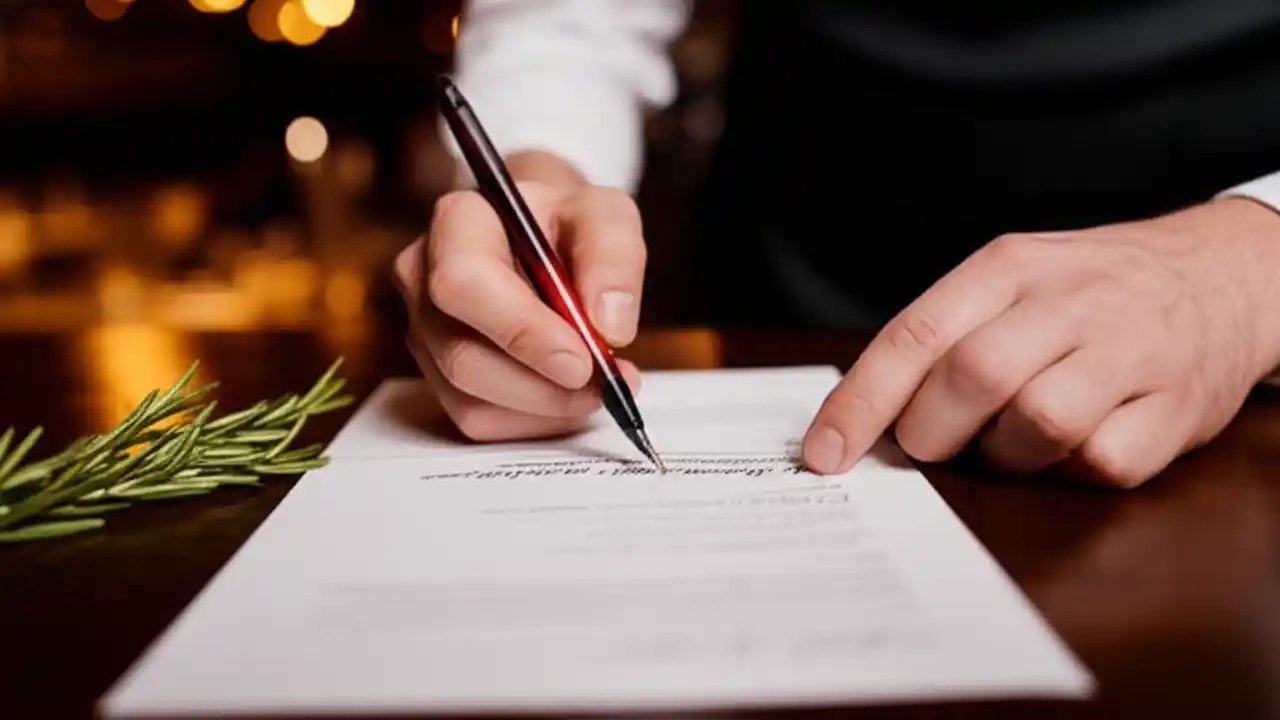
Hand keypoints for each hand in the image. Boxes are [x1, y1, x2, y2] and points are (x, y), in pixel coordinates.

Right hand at [394, 151, 645, 440]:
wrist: (546, 238)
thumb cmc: (568, 224)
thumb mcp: (606, 214)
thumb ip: (614, 256)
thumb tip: (609, 327)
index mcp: (457, 223)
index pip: (463, 283)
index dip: (521, 330)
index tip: (581, 359)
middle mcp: (424, 279)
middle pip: (462, 357)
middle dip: (541, 385)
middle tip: (604, 382)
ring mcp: (424, 332)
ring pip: (471, 400)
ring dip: (545, 406)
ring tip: (599, 385)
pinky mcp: (438, 375)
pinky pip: (481, 419)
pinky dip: (535, 419)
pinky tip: (568, 394)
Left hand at [802, 197, 1279, 486]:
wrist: (1223, 276)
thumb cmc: (1091, 291)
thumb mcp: (1013, 279)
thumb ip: (942, 336)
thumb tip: (859, 418)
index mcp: (1009, 266)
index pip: (917, 335)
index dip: (861, 401)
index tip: (825, 454)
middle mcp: (1070, 300)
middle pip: (974, 378)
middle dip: (932, 431)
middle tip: (932, 443)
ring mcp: (1130, 351)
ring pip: (1038, 423)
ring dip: (1006, 453)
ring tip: (1013, 437)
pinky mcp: (1176, 407)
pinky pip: (1101, 461)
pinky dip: (1071, 469)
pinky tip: (1074, 443)